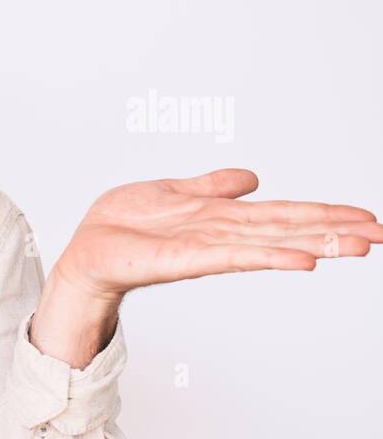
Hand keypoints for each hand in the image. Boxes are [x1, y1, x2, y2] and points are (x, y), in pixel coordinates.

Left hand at [30, 168, 381, 368]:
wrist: (85, 250)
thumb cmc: (121, 226)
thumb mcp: (173, 191)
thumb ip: (213, 186)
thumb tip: (252, 177)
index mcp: (221, 217)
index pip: (283, 214)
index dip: (324, 214)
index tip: (367, 219)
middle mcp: (221, 234)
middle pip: (288, 229)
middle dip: (334, 231)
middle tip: (382, 236)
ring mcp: (207, 248)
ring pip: (272, 243)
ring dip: (316, 243)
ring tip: (359, 246)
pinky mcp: (186, 259)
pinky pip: (235, 257)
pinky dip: (270, 258)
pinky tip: (302, 261)